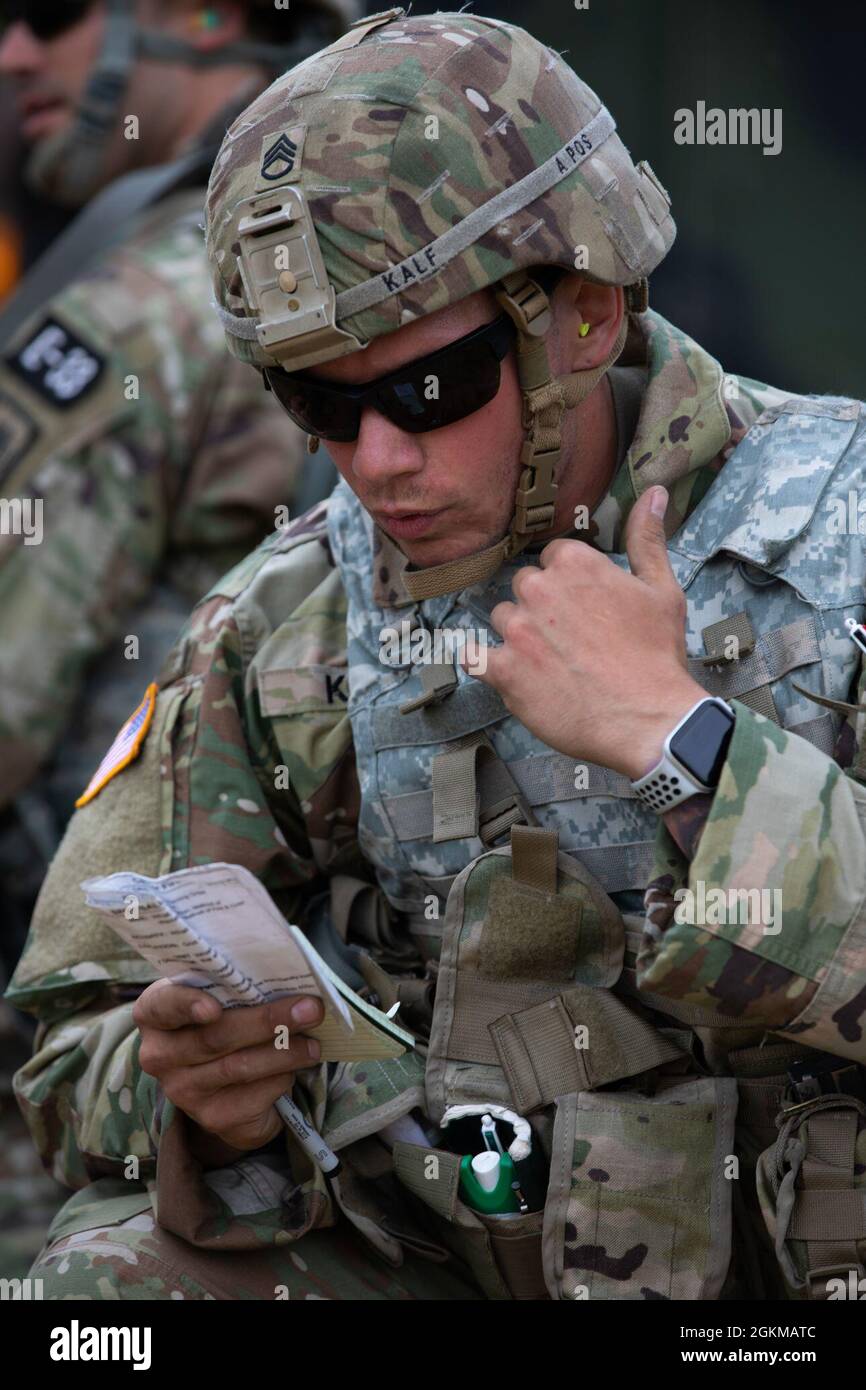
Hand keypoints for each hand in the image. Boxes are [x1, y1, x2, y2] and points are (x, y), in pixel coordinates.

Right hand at [134, 980, 323, 1152]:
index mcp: (155, 1014)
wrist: (224, 1083)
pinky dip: (282, 1077)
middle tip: (310, 1009)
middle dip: (269, 1020)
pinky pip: (254, 1094)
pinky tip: (298, 1066)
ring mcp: (183, 1090)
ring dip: (285, 1052)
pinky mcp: (212, 1117)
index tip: (213, 1008)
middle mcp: (160, 1055)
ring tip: (314, 1042)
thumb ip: (235, 987)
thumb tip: (288, 978)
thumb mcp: (219, 998)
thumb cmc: (225, 1022)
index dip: (187, 1005)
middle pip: (217, 1037)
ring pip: (240, 1067)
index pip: (163, 1005)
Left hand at [466, 486, 705, 779]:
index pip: (553, 558)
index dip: (570, 585)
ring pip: (502, 619)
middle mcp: (539, 589)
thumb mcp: (662, 590)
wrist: (649, 719)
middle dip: (542, 608)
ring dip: (519, 636)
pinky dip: (487, 664)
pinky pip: (474, 657)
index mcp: (575, 563)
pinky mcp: (502, 670)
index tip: (586, 610)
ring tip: (552, 663)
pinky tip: (512, 675)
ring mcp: (516, 630)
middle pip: (524, 587)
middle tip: (573, 640)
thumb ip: (647, 539)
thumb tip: (655, 494)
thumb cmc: (658, 656)